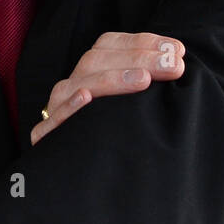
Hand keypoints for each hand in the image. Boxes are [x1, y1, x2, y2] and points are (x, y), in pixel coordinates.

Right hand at [30, 31, 185, 144]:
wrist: (83, 180)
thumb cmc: (118, 131)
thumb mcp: (133, 101)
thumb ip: (149, 78)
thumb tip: (177, 59)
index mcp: (90, 70)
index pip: (111, 44)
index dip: (144, 43)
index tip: (177, 51)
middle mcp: (72, 85)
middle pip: (97, 60)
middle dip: (139, 59)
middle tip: (173, 66)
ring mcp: (58, 109)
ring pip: (78, 85)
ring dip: (112, 79)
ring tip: (144, 80)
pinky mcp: (47, 136)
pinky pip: (51, 121)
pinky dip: (69, 107)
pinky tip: (86, 98)